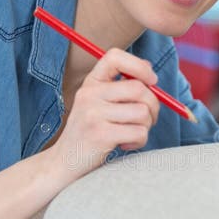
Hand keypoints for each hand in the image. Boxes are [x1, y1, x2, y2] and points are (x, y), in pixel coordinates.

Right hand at [48, 48, 159, 182]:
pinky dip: (139, 141)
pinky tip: (124, 144)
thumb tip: (151, 72)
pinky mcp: (101, 135)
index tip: (151, 80)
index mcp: (91, 83)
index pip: (115, 57)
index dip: (139, 66)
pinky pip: (139, 132)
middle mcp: (89, 94)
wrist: (65, 162)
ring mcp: (93, 114)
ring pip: (142, 112)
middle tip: (148, 119)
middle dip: (154, 105)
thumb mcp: (99, 104)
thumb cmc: (91, 132)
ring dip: (146, 127)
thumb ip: (121, 88)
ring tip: (131, 134)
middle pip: (139, 88)